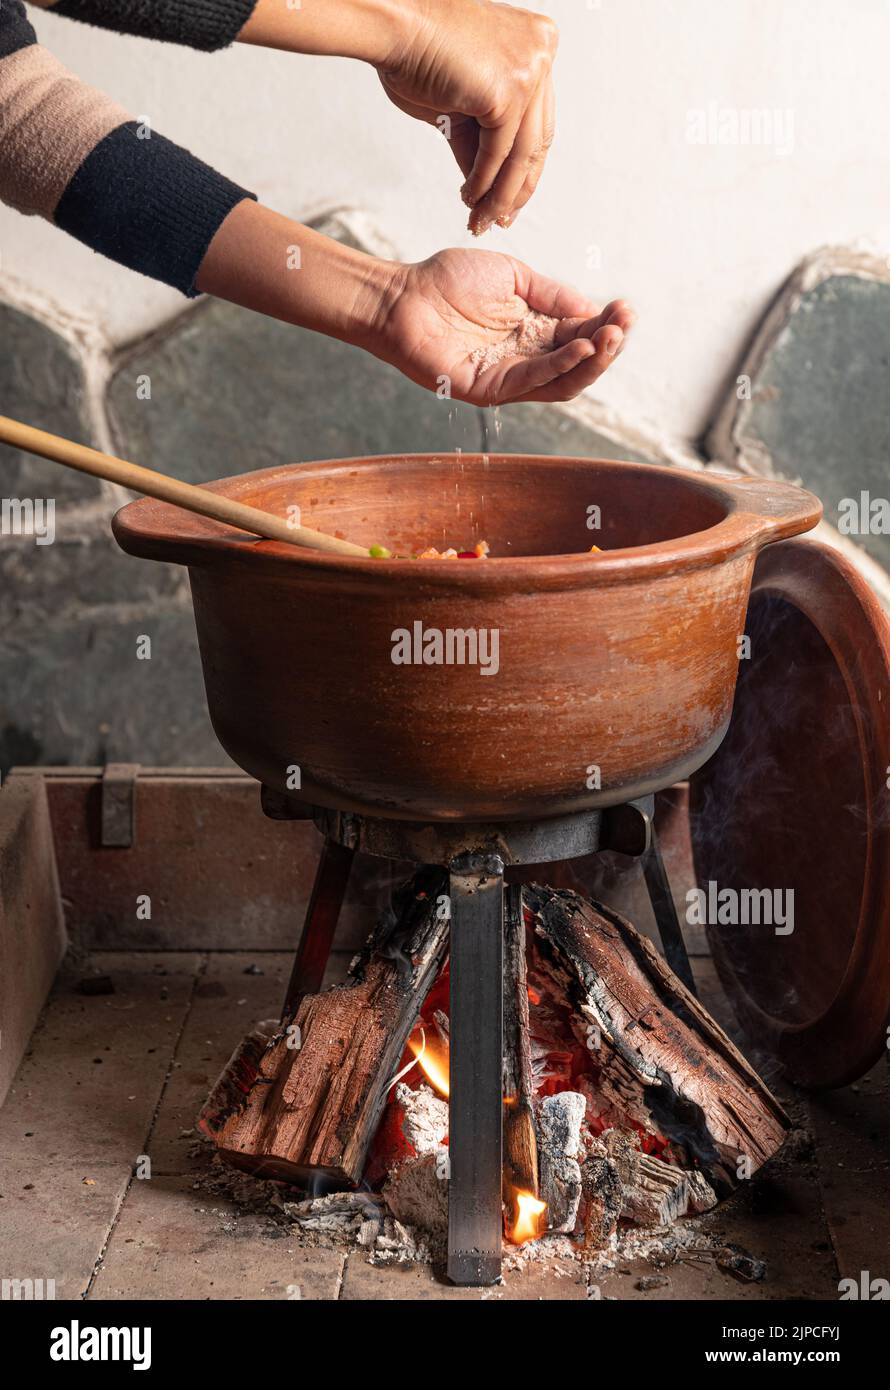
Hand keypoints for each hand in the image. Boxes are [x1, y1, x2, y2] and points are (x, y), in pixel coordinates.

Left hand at [376, 248, 633, 405]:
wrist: (403, 296)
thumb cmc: (449, 281)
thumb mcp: (513, 275)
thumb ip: (551, 293)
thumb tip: (591, 307)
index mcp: (534, 329)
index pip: (581, 333)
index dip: (606, 323)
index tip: (626, 307)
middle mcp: (527, 357)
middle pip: (580, 361)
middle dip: (607, 344)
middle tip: (624, 322)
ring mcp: (510, 376)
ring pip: (564, 380)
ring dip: (592, 361)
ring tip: (610, 337)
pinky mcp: (490, 390)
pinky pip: (533, 382)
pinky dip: (560, 366)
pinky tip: (580, 348)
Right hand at [377, 0, 558, 233]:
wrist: (391, 25)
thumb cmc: (416, 53)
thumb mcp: (461, 101)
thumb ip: (481, 137)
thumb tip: (488, 185)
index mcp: (536, 46)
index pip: (537, 121)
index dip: (523, 167)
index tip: (508, 199)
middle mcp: (541, 54)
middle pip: (538, 139)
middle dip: (517, 187)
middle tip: (500, 219)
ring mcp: (530, 70)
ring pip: (522, 153)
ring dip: (501, 195)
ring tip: (483, 220)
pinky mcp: (509, 91)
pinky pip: (500, 153)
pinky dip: (484, 182)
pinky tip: (469, 199)